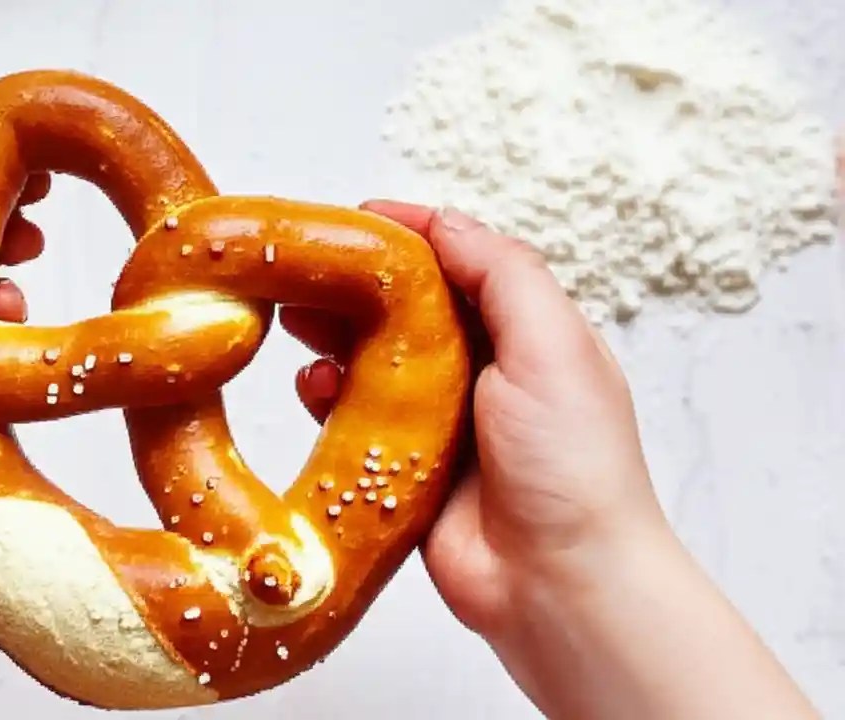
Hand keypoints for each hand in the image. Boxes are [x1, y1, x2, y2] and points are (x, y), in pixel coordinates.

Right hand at [284, 201, 816, 718]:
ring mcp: (441, 424)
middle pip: (405, 310)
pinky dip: (327, 400)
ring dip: (334, 340)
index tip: (359, 217)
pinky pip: (354, 422)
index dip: (410, 236)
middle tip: (306, 268)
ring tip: (297, 324)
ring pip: (371, 363)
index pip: (460, 266)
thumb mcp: (553, 344)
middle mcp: (483, 374)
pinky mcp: (405, 471)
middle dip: (355, 285)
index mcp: (526, 335)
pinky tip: (312, 389)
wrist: (560, 583)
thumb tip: (444, 222)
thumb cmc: (573, 466)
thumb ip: (501, 275)